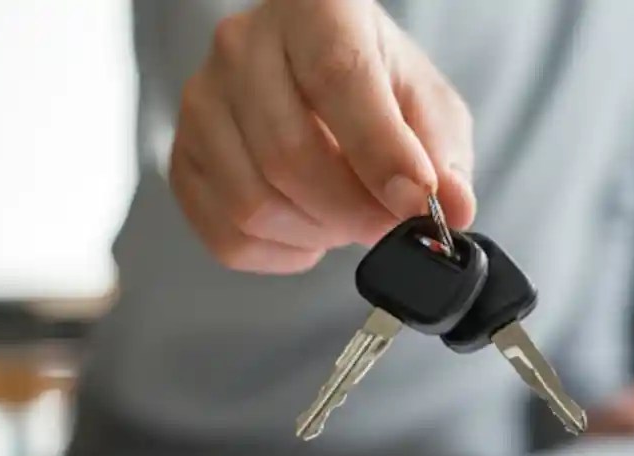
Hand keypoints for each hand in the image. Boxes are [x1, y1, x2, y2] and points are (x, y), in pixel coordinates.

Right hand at [171, 0, 474, 273]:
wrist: (312, 76)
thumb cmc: (372, 83)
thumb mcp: (425, 104)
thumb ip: (443, 156)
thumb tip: (451, 209)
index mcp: (314, 8)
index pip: (337, 78)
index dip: (379, 152)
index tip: (414, 202)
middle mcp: (242, 45)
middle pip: (288, 154)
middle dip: (350, 211)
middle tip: (386, 224)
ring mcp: (201, 101)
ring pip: (252, 202)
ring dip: (315, 234)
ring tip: (346, 218)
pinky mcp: (182, 156)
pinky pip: (226, 235)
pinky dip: (278, 253)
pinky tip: (307, 230)